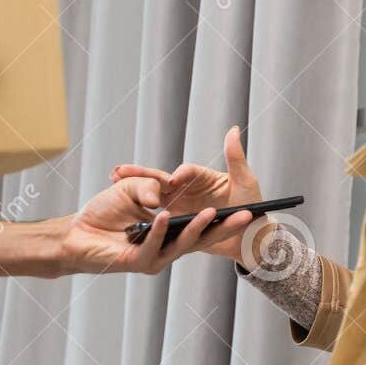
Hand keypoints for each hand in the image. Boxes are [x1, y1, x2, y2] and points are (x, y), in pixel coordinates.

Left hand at [54, 173, 254, 275]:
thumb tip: (160, 195)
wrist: (76, 233)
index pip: (205, 225)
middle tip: (248, 216)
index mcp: (173, 229)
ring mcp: (155, 256)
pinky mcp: (138, 262)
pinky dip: (158, 232)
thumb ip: (150, 186)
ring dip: (197, 228)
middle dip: (227, 227)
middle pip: (203, 237)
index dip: (226, 219)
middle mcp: (168, 245)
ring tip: (212, 213)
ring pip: (182, 244)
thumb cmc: (105, 211)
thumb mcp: (133, 188)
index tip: (249, 209)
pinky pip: (152, 247)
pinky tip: (163, 217)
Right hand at [111, 124, 272, 266]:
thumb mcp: (246, 181)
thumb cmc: (252, 206)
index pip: (186, 172)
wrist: (250, 235)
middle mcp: (188, 189)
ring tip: (113, 179)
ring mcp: (180, 205)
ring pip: (152, 196)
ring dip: (132, 187)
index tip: (174, 180)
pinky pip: (156, 218)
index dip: (179, 174)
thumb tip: (233, 129)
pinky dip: (138, 211)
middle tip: (120, 170)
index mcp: (202, 177)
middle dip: (141, 174)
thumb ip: (236, 157)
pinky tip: (120, 207)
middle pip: (161, 180)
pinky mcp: (176, 222)